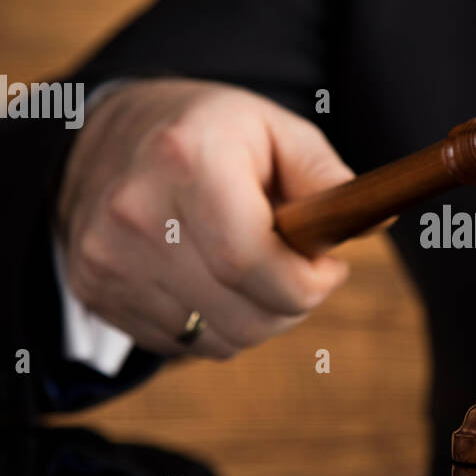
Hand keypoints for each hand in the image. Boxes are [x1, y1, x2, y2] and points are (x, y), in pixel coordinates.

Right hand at [56, 78, 353, 357]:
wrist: (101, 137)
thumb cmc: (210, 134)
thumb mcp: (275, 130)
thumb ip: (327, 177)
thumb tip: (379, 219)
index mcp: (185, 161)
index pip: (252, 260)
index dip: (307, 282)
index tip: (329, 269)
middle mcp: (136, 214)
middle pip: (242, 315)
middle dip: (292, 305)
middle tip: (301, 270)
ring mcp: (109, 259)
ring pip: (219, 340)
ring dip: (256, 318)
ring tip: (255, 269)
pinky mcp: (96, 292)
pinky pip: (183, 346)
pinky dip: (214, 325)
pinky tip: (211, 280)